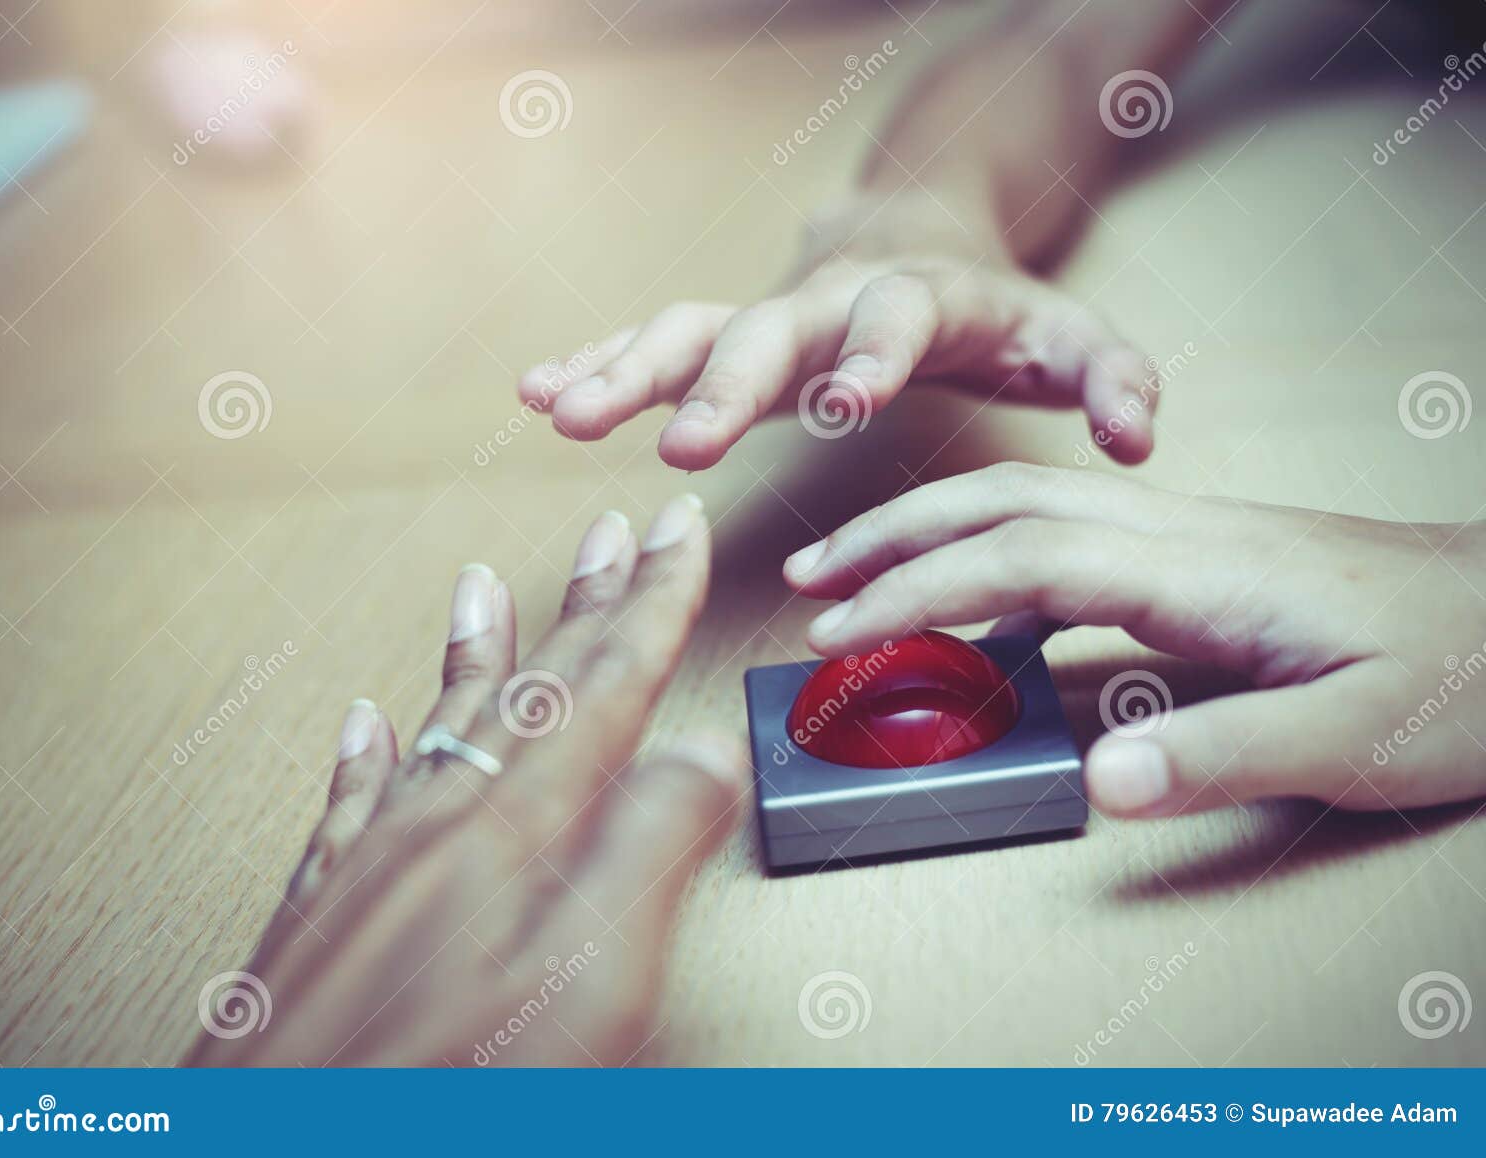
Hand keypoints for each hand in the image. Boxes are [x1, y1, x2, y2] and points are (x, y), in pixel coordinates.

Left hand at [189, 495, 743, 1066]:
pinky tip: (362, 722)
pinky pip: (350, 799)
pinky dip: (368, 750)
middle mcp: (438, 829)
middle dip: (587, 603)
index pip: (602, 688)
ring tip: (487, 584)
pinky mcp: (326, 914)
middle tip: (617, 533)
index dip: (649, 605)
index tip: (674, 538)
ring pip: (439, 724)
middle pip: (530, 688)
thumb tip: (701, 755)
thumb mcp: (589, 989)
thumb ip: (647, 856)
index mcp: (513, 836)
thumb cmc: (441, 1095)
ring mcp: (374, 867)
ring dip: (479, 650)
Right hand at [519, 194, 1157, 470]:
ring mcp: (771, 310)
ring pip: (690, 327)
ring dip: (626, 369)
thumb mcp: (1069, 336)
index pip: (898, 320)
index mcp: (921, 299)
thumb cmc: (997, 303)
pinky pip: (654, 338)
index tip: (844, 405)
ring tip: (559, 411)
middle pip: (769, 328)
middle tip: (679, 440)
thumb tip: (1141, 439)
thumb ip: (1112, 378)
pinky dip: (597, 359)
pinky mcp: (730, 327)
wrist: (922, 228)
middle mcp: (832, 298)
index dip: (874, 356)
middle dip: (721, 380)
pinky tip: (538, 390)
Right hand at [781, 463, 1485, 817]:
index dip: (919, 592)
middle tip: (807, 579)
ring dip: (933, 533)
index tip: (840, 632)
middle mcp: (1181, 535)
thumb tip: (1093, 782)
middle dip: (895, 537)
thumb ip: (1220, 757)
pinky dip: (993, 561)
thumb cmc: (1459, 680)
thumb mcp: (1354, 743)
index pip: (1022, 559)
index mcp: (1201, 571)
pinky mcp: (1201, 562)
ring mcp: (1190, 539)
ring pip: (1031, 505)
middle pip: (1005, 503)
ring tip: (858, 573)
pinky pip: (1069, 541)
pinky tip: (978, 607)